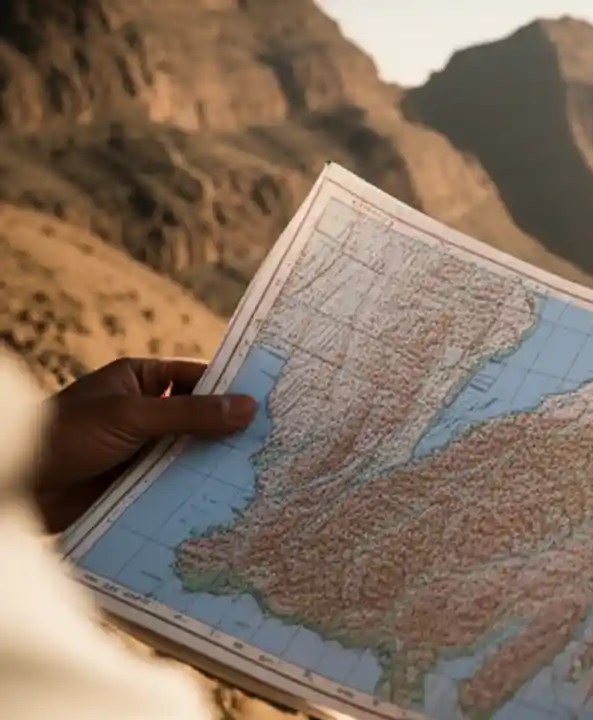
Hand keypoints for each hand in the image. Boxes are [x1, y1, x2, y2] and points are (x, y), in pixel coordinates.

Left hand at [35, 357, 255, 532]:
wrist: (17, 488)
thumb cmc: (65, 435)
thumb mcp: (131, 416)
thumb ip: (190, 413)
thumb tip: (247, 407)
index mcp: (141, 380)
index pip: (199, 377)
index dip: (234, 387)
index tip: (274, 398)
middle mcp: (146, 412)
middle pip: (201, 417)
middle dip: (233, 428)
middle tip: (280, 438)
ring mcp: (144, 449)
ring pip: (192, 452)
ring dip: (218, 462)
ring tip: (266, 471)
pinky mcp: (139, 483)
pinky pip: (177, 483)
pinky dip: (199, 489)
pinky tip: (231, 499)